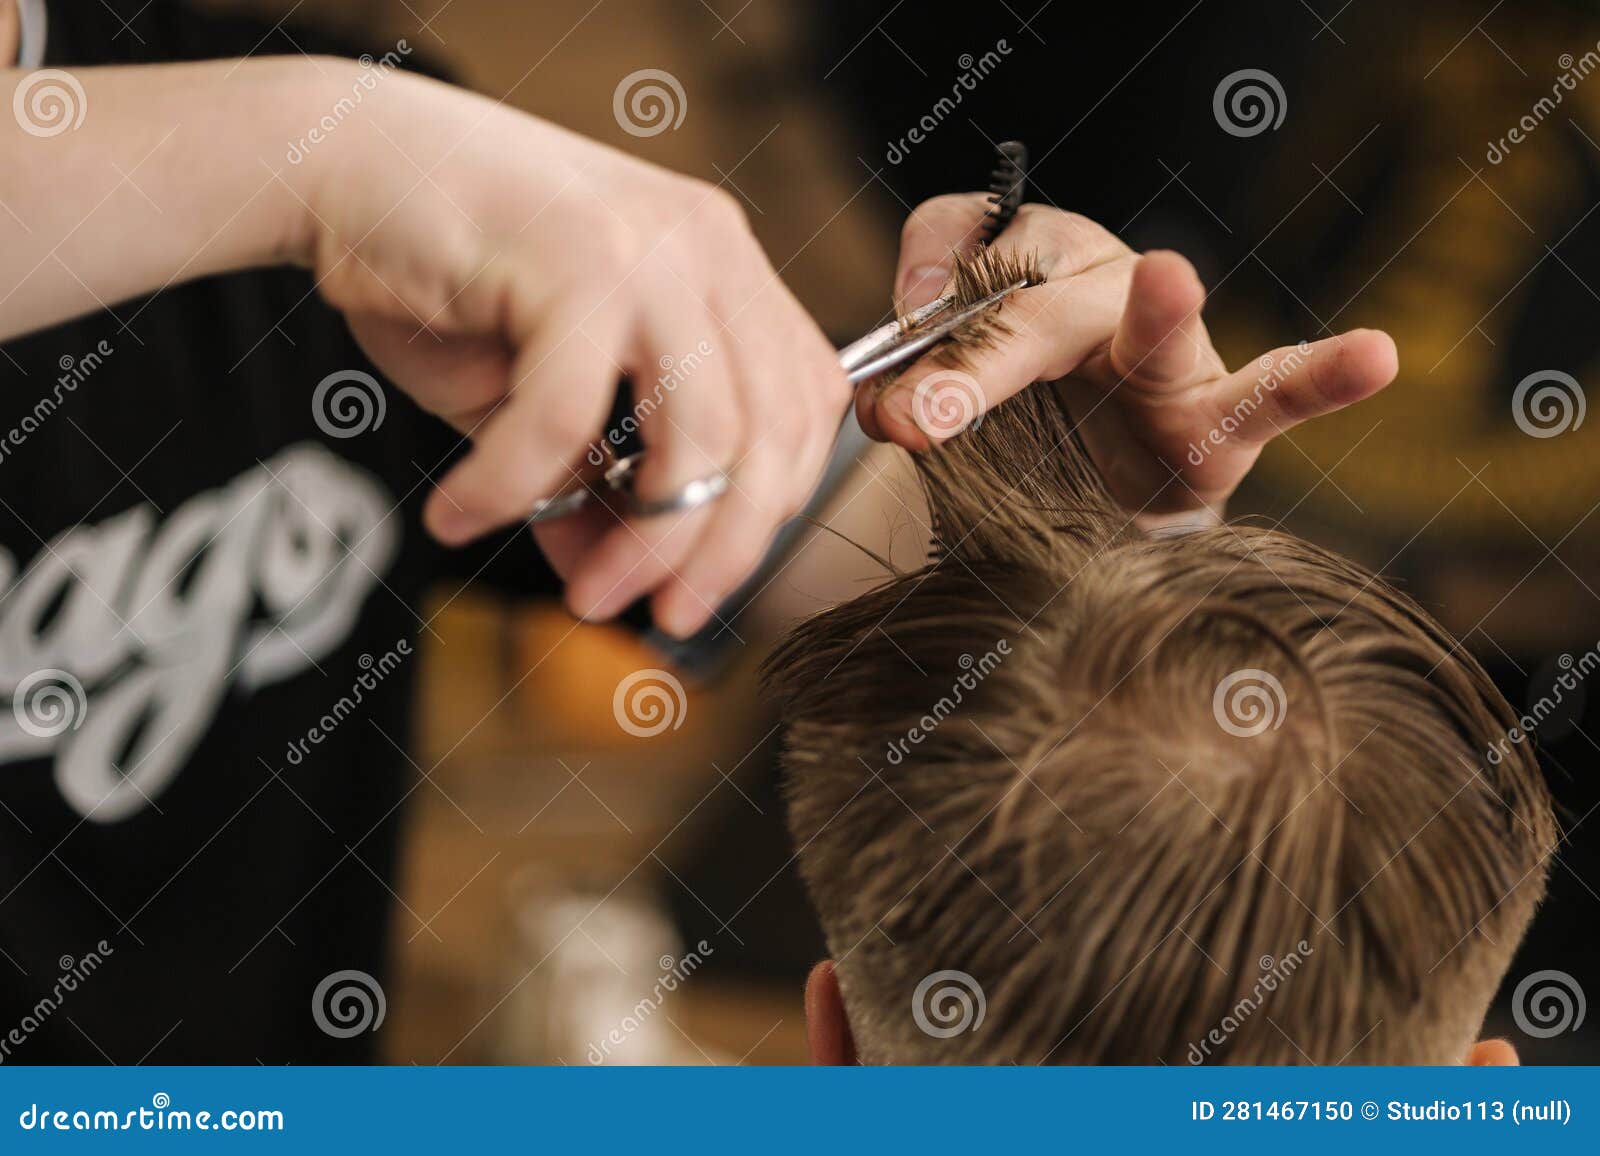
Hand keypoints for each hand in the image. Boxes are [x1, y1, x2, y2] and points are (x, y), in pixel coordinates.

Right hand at [297, 65, 848, 635]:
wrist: (335, 161)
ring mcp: (651, 247)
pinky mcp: (576, 256)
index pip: (803, 406)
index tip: (701, 580)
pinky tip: (459, 515)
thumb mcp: (537, 396)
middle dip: (720, 552)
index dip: (770, 508)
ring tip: (581, 595)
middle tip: (659, 616)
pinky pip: (565, 415)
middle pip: (773, 434)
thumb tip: (613, 581)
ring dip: (645, 542)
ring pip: (701, 435)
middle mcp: (707, 248)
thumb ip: (590, 481)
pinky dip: (511, 486)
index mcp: (723, 270)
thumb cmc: (442, 274)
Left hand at [861, 194, 1397, 522]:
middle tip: (916, 419)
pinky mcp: (1220, 421)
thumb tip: (882, 391)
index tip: (880, 410)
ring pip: (1150, 330)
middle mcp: (1094, 294)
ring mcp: (1165, 353)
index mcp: (1020, 276)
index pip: (962, 266)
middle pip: (1036, 312)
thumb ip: (910, 357)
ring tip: (1167, 279)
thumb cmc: (1019, 400)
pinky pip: (1273, 392)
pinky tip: (1374, 356)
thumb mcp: (948, 362)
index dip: (919, 327)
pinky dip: (1322, 375)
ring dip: (1153, 310)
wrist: (1085, 477)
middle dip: (981, 362)